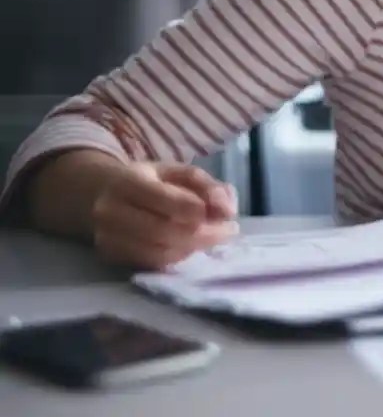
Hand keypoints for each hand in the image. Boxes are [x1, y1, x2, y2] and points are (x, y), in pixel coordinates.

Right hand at [91, 162, 239, 269]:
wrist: (100, 196)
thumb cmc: (148, 181)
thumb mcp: (177, 171)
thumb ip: (206, 185)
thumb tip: (227, 211)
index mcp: (127, 182)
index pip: (164, 200)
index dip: (197, 209)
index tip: (222, 213)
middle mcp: (111, 211)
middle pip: (163, 230)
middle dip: (204, 234)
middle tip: (229, 230)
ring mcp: (108, 237)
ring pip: (160, 252)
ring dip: (194, 247)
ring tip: (214, 237)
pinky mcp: (112, 256)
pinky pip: (153, 263)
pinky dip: (179, 256)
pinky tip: (192, 246)